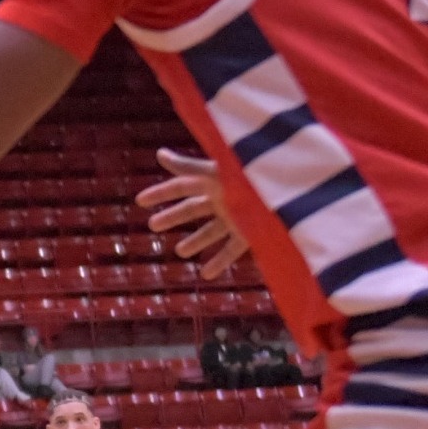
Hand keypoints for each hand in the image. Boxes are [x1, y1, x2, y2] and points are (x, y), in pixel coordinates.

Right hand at [135, 148, 249, 278]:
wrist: (287, 191)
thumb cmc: (250, 177)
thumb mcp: (216, 172)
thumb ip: (188, 167)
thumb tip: (159, 154)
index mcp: (214, 180)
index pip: (181, 186)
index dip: (161, 193)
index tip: (140, 200)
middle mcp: (224, 198)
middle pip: (193, 208)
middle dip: (173, 217)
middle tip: (152, 225)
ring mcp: (237, 216)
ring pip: (211, 231)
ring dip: (196, 241)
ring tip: (181, 252)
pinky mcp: (250, 232)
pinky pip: (231, 249)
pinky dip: (219, 262)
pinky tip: (206, 275)